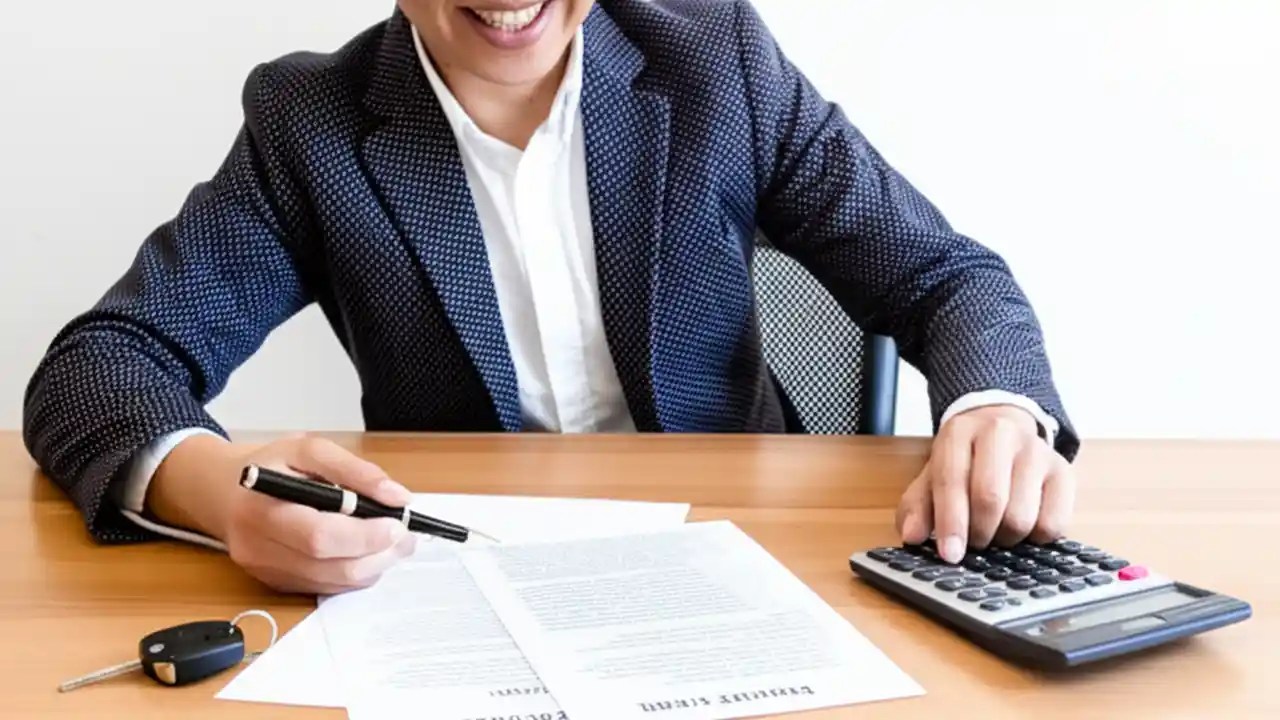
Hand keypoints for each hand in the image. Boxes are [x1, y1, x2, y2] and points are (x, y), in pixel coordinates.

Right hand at [148, 434, 416, 593]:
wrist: (222, 490)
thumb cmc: (269, 465)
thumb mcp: (308, 448)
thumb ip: (353, 470)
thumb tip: (395, 496)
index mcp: (260, 508)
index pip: (318, 536)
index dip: (365, 535)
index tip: (398, 523)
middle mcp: (257, 548)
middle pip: (329, 566)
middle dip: (378, 554)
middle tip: (405, 535)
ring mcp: (265, 572)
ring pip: (333, 583)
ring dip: (373, 566)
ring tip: (392, 542)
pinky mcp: (276, 584)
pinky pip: (325, 587)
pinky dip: (354, 573)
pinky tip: (366, 551)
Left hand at [895, 405, 1075, 563]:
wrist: (1002, 430)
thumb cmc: (963, 463)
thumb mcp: (931, 478)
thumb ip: (916, 506)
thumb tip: (912, 536)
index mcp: (960, 432)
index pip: (952, 480)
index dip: (950, 522)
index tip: (950, 554)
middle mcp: (1001, 433)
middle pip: (990, 498)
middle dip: (978, 533)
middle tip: (973, 542)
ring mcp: (1037, 450)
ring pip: (1022, 516)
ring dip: (1004, 538)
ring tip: (995, 531)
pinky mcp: (1064, 471)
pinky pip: (1053, 524)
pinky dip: (1034, 539)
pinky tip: (1022, 528)